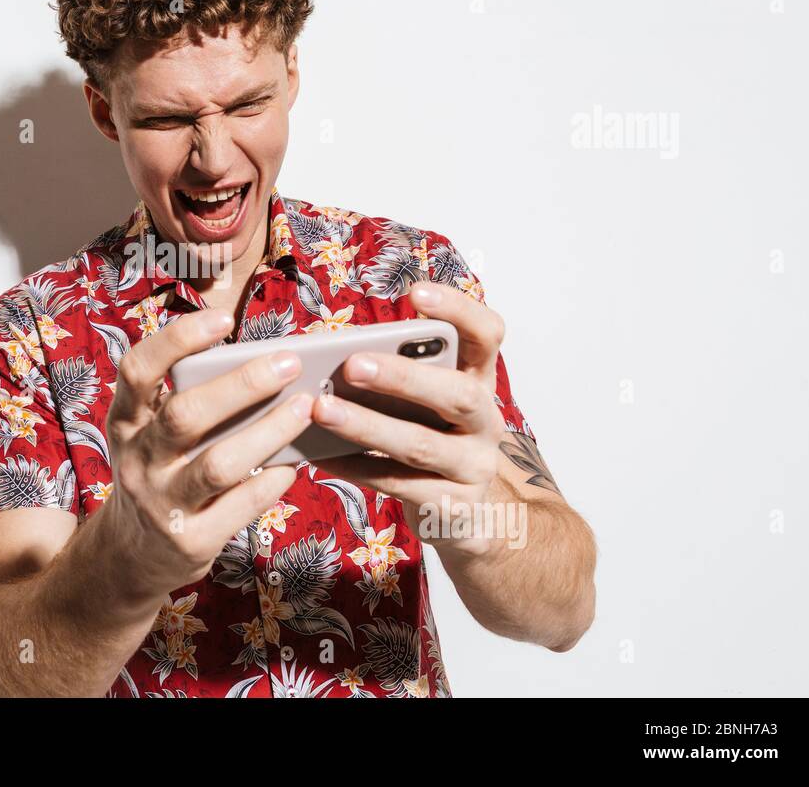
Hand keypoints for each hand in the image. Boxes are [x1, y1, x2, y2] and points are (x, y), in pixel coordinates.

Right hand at [101, 308, 315, 601]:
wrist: (132, 556)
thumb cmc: (159, 473)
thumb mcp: (149, 436)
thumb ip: (185, 402)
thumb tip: (261, 366)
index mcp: (125, 422)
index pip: (137, 370)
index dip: (177, 340)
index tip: (224, 319)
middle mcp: (137, 461)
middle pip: (185, 415)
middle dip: (242, 385)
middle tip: (289, 364)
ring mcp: (162, 504)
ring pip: (218, 464)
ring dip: (268, 432)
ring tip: (304, 408)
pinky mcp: (190, 541)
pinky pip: (240, 506)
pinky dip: (272, 480)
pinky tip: (295, 463)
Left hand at [312, 281, 508, 555]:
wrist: (470, 517)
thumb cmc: (433, 439)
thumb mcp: (429, 403)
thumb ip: (402, 376)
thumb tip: (335, 352)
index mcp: (479, 381)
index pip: (488, 335)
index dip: (460, 310)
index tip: (417, 292)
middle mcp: (486, 422)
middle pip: (458, 394)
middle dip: (403, 377)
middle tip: (352, 364)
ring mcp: (474, 467)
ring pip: (419, 444)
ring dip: (366, 425)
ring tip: (322, 409)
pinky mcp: (451, 507)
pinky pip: (397, 484)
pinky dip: (355, 467)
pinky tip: (320, 455)